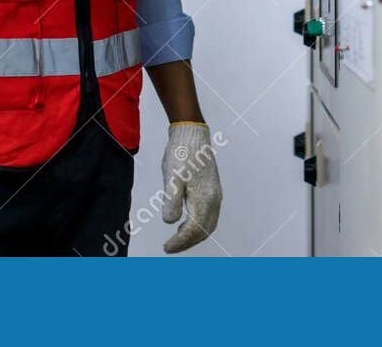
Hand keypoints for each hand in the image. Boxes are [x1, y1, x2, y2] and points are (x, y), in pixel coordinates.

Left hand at [161, 122, 221, 253]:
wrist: (192, 134)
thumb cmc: (181, 154)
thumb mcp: (171, 178)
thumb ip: (171, 201)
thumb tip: (170, 222)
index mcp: (205, 198)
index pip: (194, 229)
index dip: (180, 242)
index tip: (166, 248)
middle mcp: (214, 199)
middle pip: (204, 230)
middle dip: (188, 242)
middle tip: (171, 247)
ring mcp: (215, 194)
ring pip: (209, 223)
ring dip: (194, 234)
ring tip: (177, 238)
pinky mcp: (213, 188)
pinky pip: (209, 214)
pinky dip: (199, 224)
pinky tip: (185, 221)